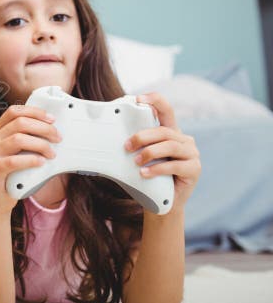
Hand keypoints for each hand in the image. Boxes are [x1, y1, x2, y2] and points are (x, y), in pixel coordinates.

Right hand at [0, 105, 59, 214]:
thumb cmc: (15, 174)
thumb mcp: (21, 153)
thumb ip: (31, 140)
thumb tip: (55, 133)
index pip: (14, 111)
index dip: (34, 112)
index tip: (52, 119)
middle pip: (19, 123)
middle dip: (43, 128)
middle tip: (58, 138)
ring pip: (18, 139)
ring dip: (40, 144)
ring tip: (52, 153)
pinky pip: (13, 161)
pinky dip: (31, 160)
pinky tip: (41, 162)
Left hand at [125, 93, 200, 211]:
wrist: (160, 204)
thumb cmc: (146, 177)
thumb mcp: (138, 157)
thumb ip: (133, 145)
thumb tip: (108, 134)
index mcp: (170, 132)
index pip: (166, 109)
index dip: (155, 100)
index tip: (138, 99)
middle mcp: (184, 140)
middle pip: (164, 131)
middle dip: (143, 136)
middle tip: (126, 146)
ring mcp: (192, 154)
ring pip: (171, 145)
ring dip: (150, 152)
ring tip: (136, 161)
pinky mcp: (194, 170)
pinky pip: (175, 165)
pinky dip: (157, 169)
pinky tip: (144, 173)